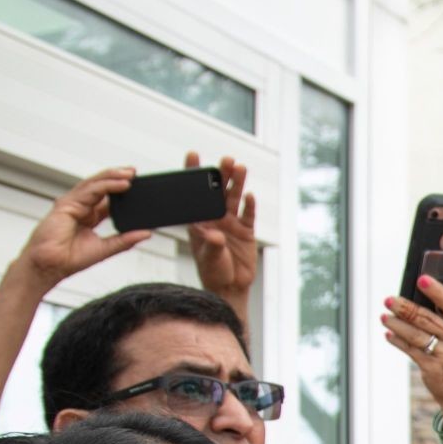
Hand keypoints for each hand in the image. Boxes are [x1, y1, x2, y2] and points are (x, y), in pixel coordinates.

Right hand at [9, 168, 150, 290]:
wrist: (50, 266)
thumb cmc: (70, 259)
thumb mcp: (105, 249)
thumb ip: (125, 240)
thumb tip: (146, 233)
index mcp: (89, 216)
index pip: (108, 199)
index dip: (121, 191)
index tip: (139, 186)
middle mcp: (81, 208)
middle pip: (101, 187)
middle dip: (118, 177)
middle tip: (135, 173)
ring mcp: (73, 204)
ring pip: (95, 184)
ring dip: (113, 177)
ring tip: (130, 174)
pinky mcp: (67, 204)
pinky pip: (89, 190)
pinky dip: (106, 186)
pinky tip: (121, 185)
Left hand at [185, 151, 256, 298]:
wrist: (229, 288)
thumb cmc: (212, 273)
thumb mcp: (209, 258)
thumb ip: (213, 245)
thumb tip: (216, 234)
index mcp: (200, 222)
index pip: (195, 194)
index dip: (194, 174)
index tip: (193, 154)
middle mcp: (215, 219)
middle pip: (218, 192)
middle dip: (222, 175)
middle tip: (225, 160)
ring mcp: (231, 224)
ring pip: (234, 199)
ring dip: (237, 183)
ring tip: (240, 167)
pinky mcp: (246, 232)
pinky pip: (248, 215)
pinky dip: (249, 206)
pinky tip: (250, 196)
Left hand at [381, 277, 442, 423]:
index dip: (437, 291)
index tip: (421, 279)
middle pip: (428, 319)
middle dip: (406, 308)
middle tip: (389, 299)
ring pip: (416, 335)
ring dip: (397, 324)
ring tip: (385, 317)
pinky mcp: (432, 368)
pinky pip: (411, 350)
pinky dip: (398, 341)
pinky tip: (389, 334)